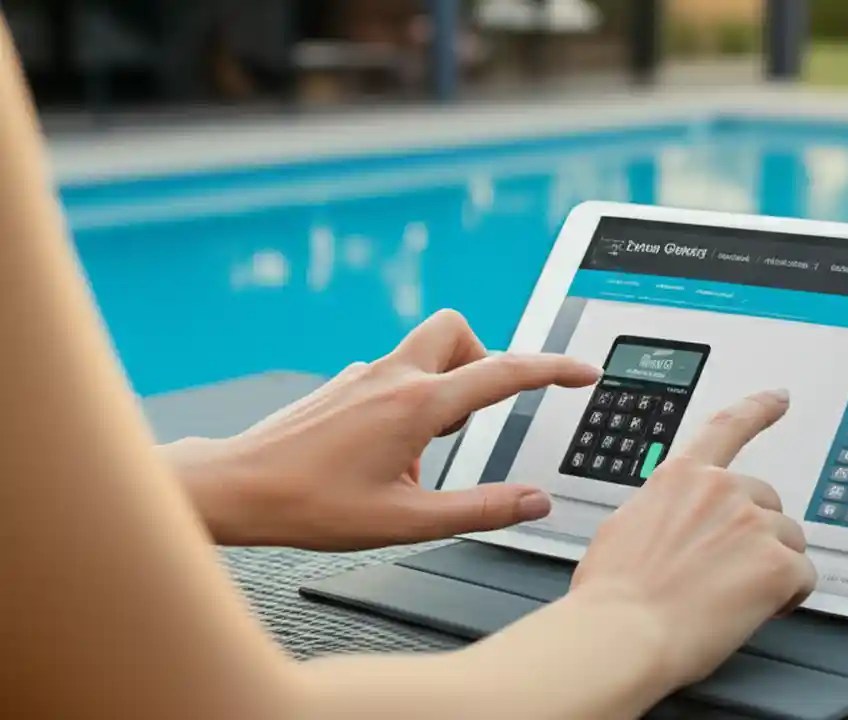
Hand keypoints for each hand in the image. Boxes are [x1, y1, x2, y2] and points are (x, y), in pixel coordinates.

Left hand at [166, 310, 599, 549]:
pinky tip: (383, 455)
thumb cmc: (310, 505)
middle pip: (459, 330)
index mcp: (417, 405)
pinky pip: (394, 376)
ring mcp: (363, 375)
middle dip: (483, 360)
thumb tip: (533, 502)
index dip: (553, 369)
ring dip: (445, 386)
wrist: (236, 488)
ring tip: (425, 451)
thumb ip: (481, 509)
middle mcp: (392, 376)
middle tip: (478, 411)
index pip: (504, 372)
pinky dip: (409, 403)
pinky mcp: (343, 385)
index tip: (582, 372)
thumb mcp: (407, 521)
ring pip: (425, 352)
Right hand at [568, 389, 816, 688]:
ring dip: (771, 568)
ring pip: (788, 542)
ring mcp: (754, 524)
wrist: (620, 634)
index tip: (778, 397)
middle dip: (756, 537)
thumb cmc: (611, 595)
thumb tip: (671, 524)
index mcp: (682, 478)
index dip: (759, 409)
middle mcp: (722, 490)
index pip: (728, 427)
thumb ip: (662, 512)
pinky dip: (787, 598)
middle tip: (727, 575)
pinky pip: (803, 578)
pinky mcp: (777, 564)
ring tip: (733, 599)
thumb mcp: (624, 528)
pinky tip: (755, 611)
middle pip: (766, 505)